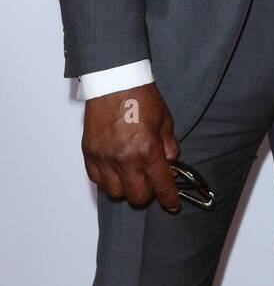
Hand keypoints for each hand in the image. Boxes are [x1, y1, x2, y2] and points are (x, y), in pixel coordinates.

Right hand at [82, 82, 180, 210]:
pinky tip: (116, 168)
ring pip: (115, 192)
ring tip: (131, 174)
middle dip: (148, 194)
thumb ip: (169, 147)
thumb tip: (170, 165)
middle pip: (136, 196)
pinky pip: (97, 180)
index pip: (161, 185)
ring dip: (126, 187)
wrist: (114, 80)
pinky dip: (108, 179)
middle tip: (151, 182)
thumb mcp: (165, 121)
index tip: (172, 205)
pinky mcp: (89, 153)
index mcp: (147, 149)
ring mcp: (104, 157)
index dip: (169, 199)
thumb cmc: (140, 97)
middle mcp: (124, 157)